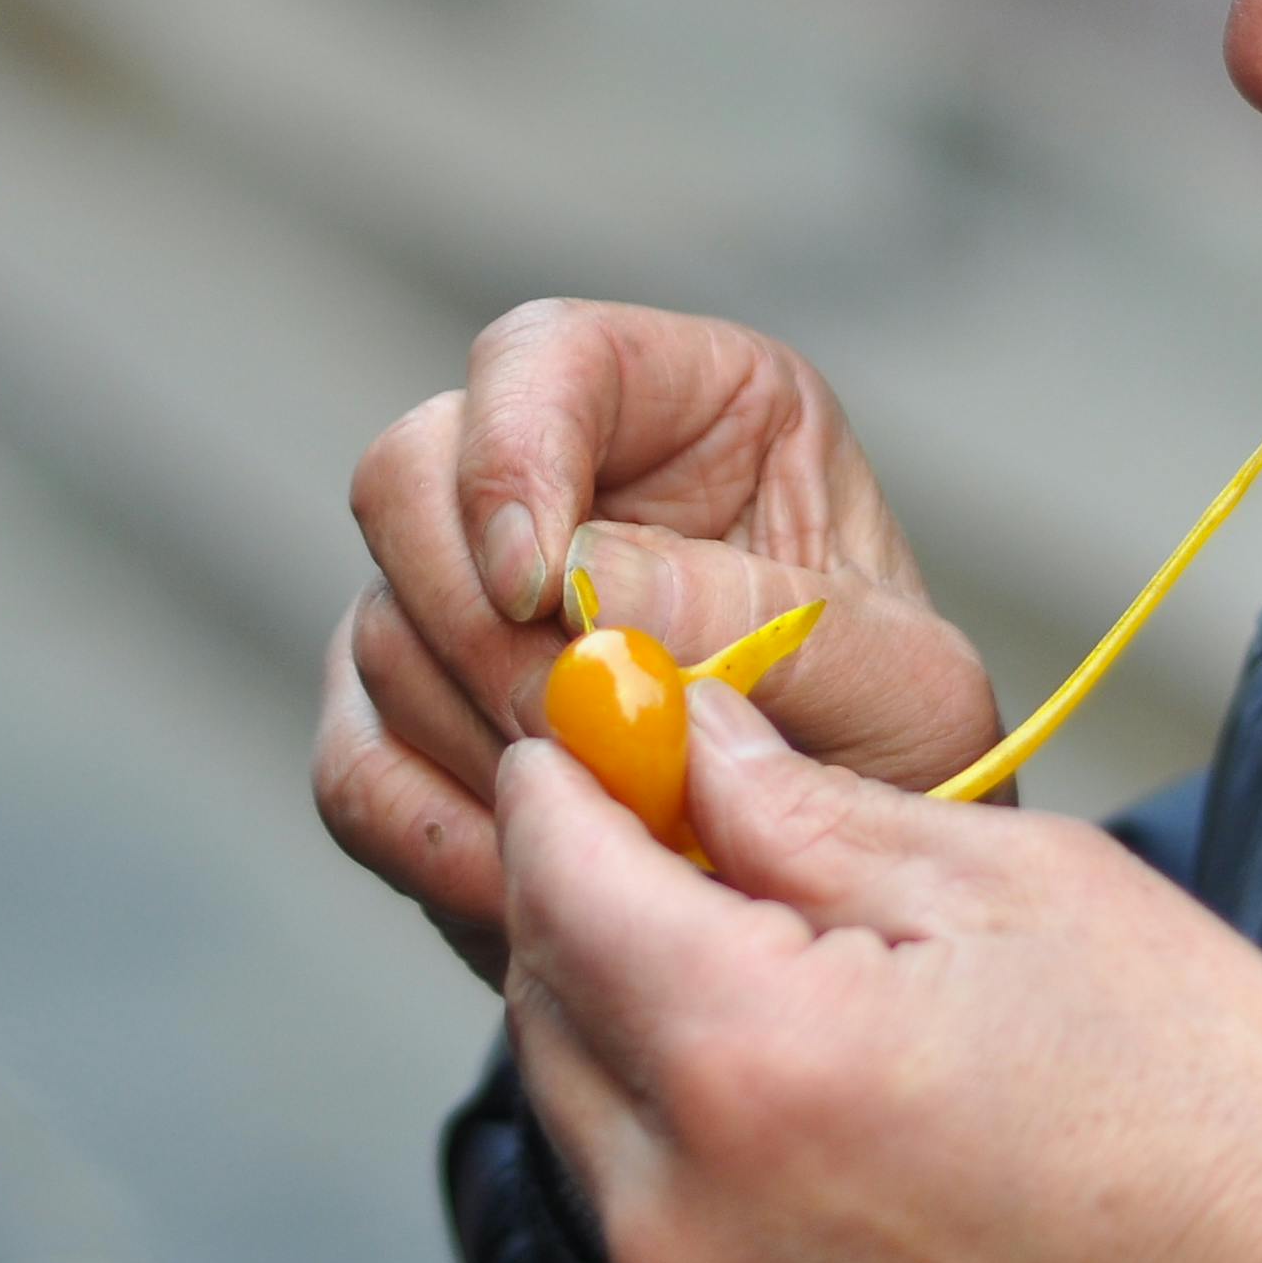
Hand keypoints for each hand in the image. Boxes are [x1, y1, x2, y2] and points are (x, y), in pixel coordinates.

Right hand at [320, 302, 1001, 977]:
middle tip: (575, 742)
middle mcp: (563, 481)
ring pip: (379, 631)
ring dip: (478, 749)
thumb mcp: (902, 687)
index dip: (508, 454)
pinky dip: (430, 837)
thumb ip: (765, 622)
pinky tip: (533, 887)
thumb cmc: (904, 762)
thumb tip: (584, 588)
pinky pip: (356, 767)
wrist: (860, 904)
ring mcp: (471, 599)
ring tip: (606, 835)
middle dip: (477, 628)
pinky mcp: (421, 723)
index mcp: (693, 409)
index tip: (537, 590)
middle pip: (408, 478)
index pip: (541, 358)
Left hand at [500, 681, 1261, 1262]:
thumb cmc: (1212, 1117)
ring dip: (636, 1013)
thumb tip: (693, 734)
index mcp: (749, 1059)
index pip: (555, 874)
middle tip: (694, 816)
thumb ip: (812, 808)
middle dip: (595, 889)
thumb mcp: (1021, 888)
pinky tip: (814, 1091)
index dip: (569, 776)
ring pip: (584, 1109)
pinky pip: (647, 1218)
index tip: (604, 721)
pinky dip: (685, 1136)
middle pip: (543, 995)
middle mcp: (680, 1211)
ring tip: (777, 952)